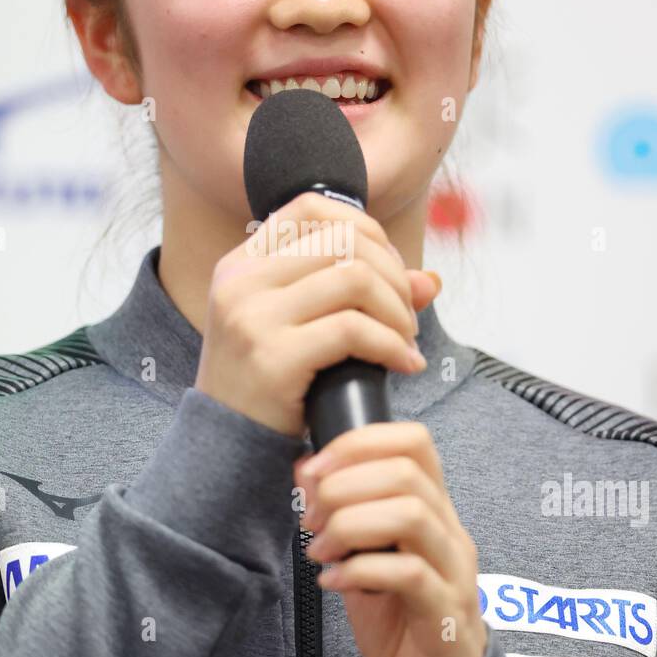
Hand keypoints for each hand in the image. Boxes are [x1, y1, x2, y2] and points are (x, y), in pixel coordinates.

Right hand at [194, 191, 439, 437]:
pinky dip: (392, 345)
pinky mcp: (272, 356)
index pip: (310, 208)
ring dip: (397, 310)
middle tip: (407, 315)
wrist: (226, 448)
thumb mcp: (305, 328)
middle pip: (344, 240)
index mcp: (242, 263)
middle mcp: (241, 280)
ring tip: (405, 340)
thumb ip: (359, 296)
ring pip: (354, 278)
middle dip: (393, 274)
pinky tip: (402, 364)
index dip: (365, 229)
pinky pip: (353, 330)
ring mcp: (252, 316)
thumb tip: (429, 280)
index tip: (388, 270)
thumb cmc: (270, 387)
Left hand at [295, 421, 487, 656]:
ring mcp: (454, 572)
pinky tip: (333, 582)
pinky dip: (359, 570)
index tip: (314, 470)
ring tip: (319, 551)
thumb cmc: (401, 618)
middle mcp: (451, 532)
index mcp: (434, 509)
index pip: (413, 442)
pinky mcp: (445, 614)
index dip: (358, 443)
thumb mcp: (366, 557)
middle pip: (405, 473)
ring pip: (410, 515)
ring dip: (349, 525)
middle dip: (343, 488)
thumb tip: (305, 469)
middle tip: (309, 521)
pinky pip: (408, 574)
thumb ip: (343, 516)